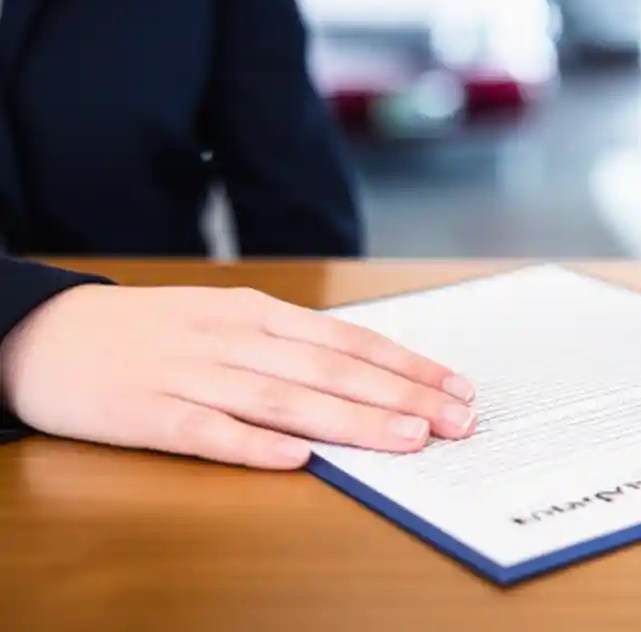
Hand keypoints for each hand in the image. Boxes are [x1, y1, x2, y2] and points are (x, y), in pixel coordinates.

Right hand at [0, 284, 476, 469]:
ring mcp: (191, 375)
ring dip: (352, 420)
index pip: (350, 341)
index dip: (409, 366)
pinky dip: (255, 444)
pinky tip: (298, 459)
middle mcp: (234, 340)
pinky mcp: (149, 412)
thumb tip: (366, 375)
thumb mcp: (227, 321)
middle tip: (457, 421)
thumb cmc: (154, 332)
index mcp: (256, 316)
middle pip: (332, 370)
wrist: (47, 332)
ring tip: (407, 439)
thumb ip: (290, 347)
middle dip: (403, 396)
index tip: (459, 388)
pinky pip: (208, 431)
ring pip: (285, 399)